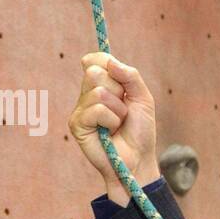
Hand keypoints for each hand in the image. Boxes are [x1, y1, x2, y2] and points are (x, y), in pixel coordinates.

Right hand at [68, 53, 158, 202]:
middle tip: (123, 109)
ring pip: (99, 92)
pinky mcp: (76, 125)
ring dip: (118, 109)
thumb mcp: (142, 97)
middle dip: (118, 90)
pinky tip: (110, 132)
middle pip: (95, 72)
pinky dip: (111, 120)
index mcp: (100, 85)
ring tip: (118, 123)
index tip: (122, 83)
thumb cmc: (140, 131)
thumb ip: (130, 75)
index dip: (108, 63)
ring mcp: (80, 110)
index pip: (95, 60)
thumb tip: (111, 62)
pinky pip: (96, 110)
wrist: (138, 159)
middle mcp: (86, 95)